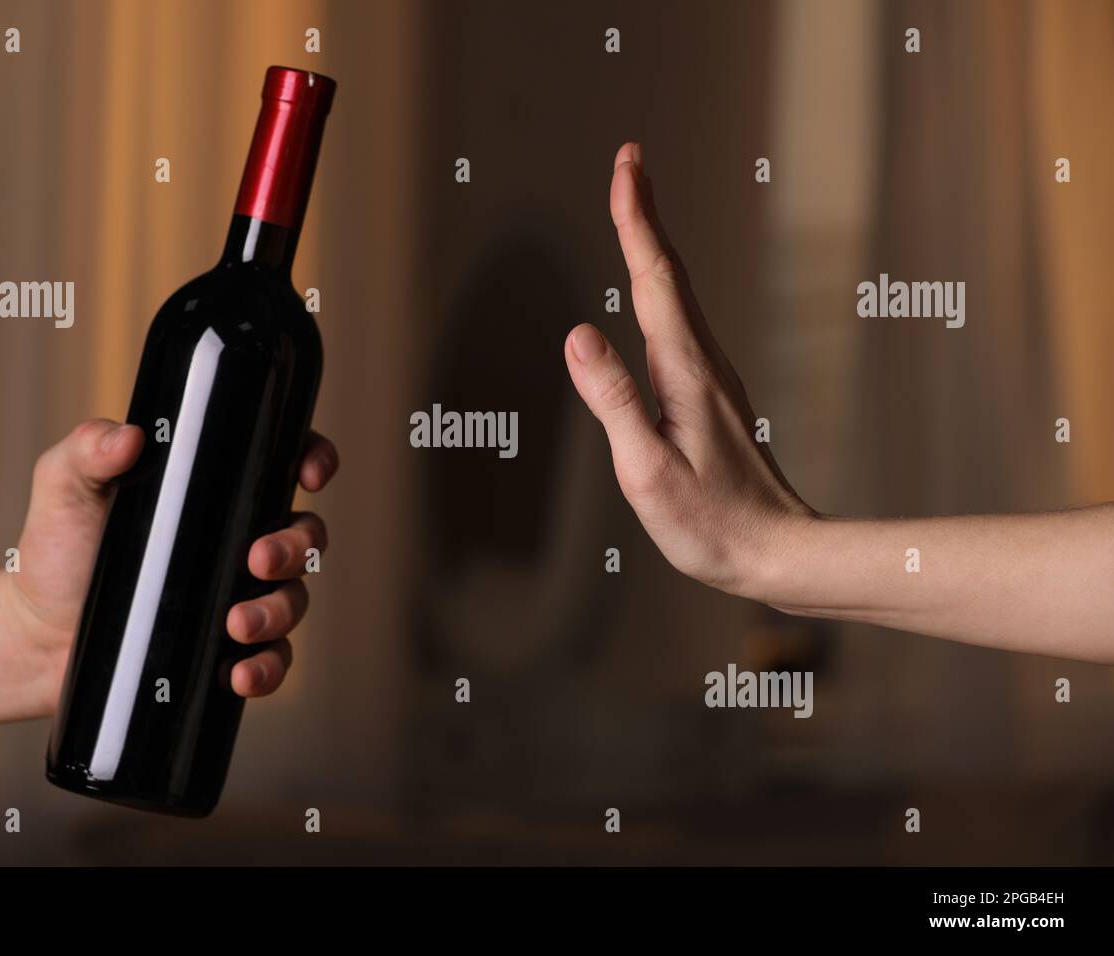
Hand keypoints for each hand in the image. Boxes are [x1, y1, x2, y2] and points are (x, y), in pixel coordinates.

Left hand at [6, 419, 337, 715]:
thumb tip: (128, 437)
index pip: (282, 464)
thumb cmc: (58, 552)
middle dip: (295, 548)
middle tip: (258, 560)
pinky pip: (274, 660)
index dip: (313, 460)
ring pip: (295, 599)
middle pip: (304, 535)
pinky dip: (267, 668)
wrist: (35, 636)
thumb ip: (86, 451)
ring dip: (278, 612)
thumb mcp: (64, 488)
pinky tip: (240, 673)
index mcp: (214, 494)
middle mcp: (237, 543)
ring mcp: (239, 598)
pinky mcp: (229, 651)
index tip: (309, 475)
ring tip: (237, 624)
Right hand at [564, 142, 813, 598]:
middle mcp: (703, 362)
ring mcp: (711, 378)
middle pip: (670, 272)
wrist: (777, 552)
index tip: (627, 164)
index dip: (636, 219)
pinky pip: (681, 322)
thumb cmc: (710, 522)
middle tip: (630, 161)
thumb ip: (615, 400)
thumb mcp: (647, 469)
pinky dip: (662, 288)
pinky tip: (655, 296)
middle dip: (645, 214)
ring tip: (635, 211)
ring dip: (654, 246)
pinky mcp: (711, 397)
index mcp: (684, 371)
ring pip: (679, 294)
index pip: (654, 278)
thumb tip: (578, 331)